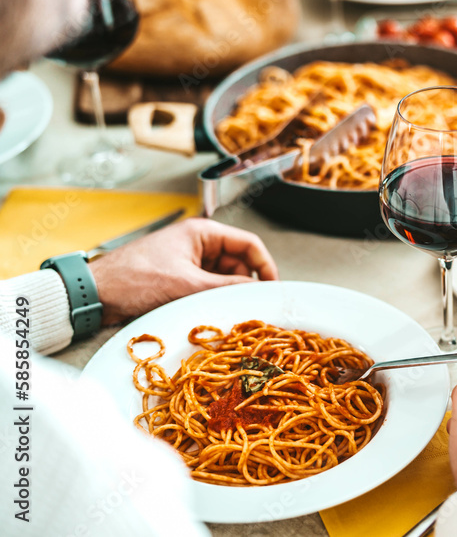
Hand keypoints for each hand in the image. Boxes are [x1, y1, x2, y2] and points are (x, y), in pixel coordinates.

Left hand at [89, 218, 278, 325]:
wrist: (94, 295)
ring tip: (227, 311)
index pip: (249, 244)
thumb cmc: (134, 280)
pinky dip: (212, 299)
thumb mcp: (187, 284)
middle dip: (244, 283)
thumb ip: (228, 287)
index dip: (265, 265)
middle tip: (249, 306)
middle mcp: (197, 244)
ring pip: (223, 278)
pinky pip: (207, 288)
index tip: (272, 289)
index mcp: (202, 232)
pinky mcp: (178, 280)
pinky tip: (212, 313)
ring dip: (226, 294)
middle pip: (238, 263)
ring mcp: (188, 262)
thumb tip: (260, 292)